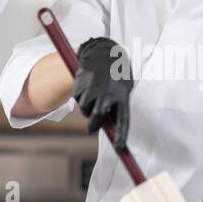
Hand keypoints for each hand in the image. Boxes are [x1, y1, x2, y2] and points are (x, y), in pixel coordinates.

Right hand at [72, 37, 131, 151]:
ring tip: (95, 94)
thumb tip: (110, 129)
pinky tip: (88, 86)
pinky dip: (82, 97)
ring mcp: (93, 88)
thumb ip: (116, 108)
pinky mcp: (81, 84)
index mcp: (122, 95)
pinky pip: (79, 99)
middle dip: (93, 125)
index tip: (120, 148)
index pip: (123, 120)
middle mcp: (108, 92)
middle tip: (92, 126)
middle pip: (97, 117)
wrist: (103, 52)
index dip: (121, 135)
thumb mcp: (122, 90)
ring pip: (86, 109)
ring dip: (88, 107)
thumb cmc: (116, 75)